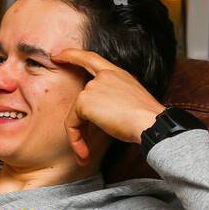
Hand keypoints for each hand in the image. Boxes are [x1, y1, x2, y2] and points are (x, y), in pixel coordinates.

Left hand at [52, 47, 165, 162]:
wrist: (150, 123)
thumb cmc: (146, 119)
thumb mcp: (131, 100)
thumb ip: (113, 98)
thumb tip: (100, 113)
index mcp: (117, 73)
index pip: (91, 58)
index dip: (72, 55)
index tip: (58, 56)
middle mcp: (103, 76)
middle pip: (81, 98)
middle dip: (77, 123)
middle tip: (80, 147)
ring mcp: (92, 87)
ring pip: (77, 114)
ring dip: (79, 136)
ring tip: (86, 154)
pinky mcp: (84, 101)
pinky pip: (72, 123)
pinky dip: (75, 140)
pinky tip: (85, 153)